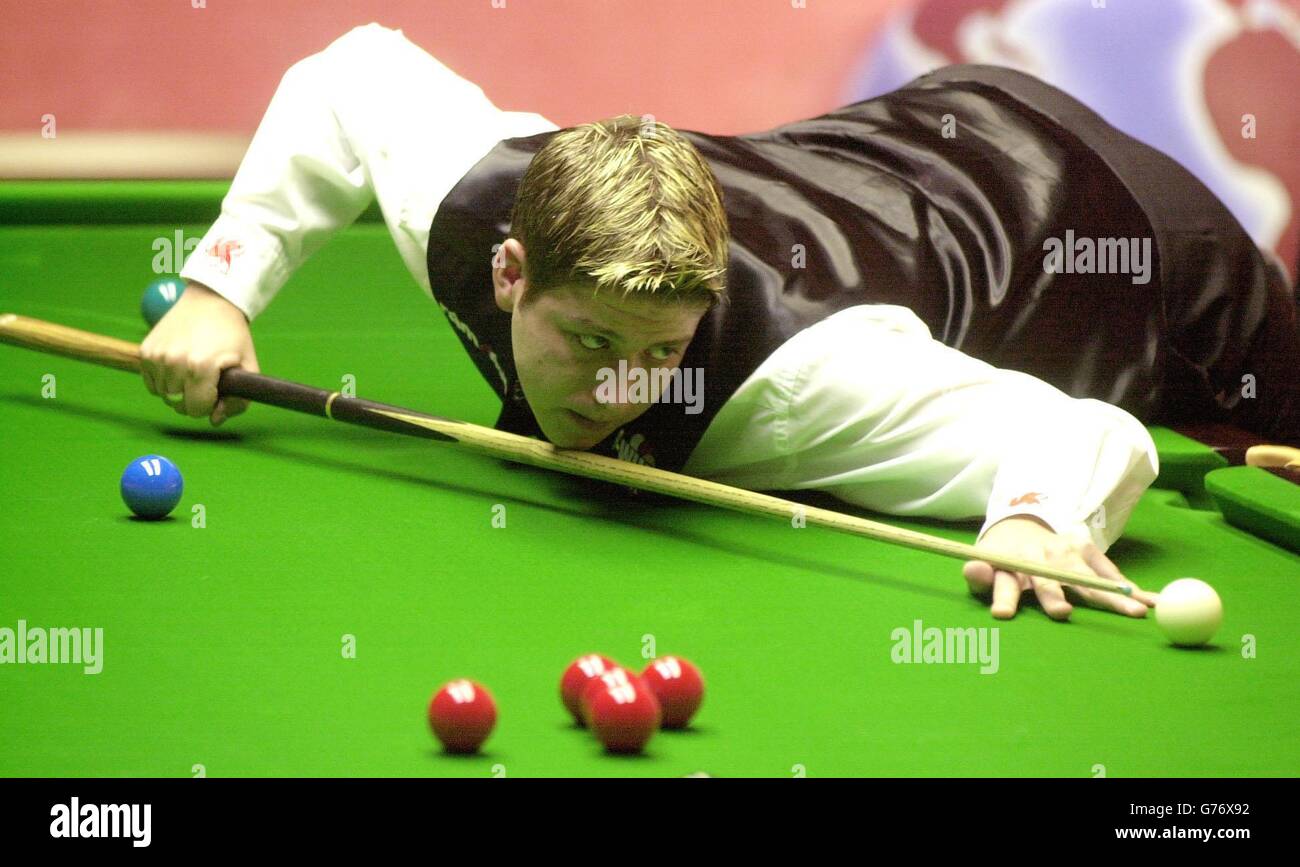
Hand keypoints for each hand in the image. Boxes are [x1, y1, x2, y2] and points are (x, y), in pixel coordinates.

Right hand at [139, 281, 259, 425]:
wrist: (211, 301)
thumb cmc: (233, 336)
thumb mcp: (248, 367)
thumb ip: (239, 401)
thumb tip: (215, 421)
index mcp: (201, 367)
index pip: (197, 410)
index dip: (209, 406)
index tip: (216, 392)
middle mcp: (174, 362)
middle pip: (179, 406)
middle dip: (193, 401)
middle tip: (205, 382)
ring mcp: (157, 356)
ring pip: (164, 396)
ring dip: (178, 391)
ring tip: (193, 372)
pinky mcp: (145, 351)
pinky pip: (151, 383)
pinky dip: (164, 381)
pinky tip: (178, 366)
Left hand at [962, 515, 1156, 619]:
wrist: (1022, 529)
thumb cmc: (1003, 560)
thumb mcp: (985, 567)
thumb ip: (979, 577)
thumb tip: (973, 570)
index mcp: (1010, 567)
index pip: (1004, 585)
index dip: (1003, 598)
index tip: (1001, 613)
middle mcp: (1039, 559)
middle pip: (1049, 581)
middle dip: (1054, 596)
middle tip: (1062, 614)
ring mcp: (1065, 552)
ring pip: (1086, 577)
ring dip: (1110, 594)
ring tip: (1135, 610)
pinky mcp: (1086, 549)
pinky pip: (1109, 573)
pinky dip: (1129, 588)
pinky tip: (1152, 601)